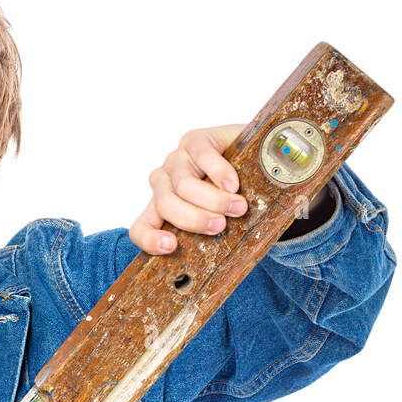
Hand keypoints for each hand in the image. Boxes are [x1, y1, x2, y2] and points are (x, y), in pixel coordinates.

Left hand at [129, 124, 247, 254]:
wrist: (260, 163)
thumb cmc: (237, 198)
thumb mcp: (221, 221)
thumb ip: (210, 234)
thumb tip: (215, 260)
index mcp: (163, 210)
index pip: (141, 229)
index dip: (150, 239)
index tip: (171, 246)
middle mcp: (164, 184)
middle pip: (166, 205)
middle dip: (195, 219)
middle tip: (221, 226)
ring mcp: (177, 161)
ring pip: (184, 185)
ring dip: (214, 200)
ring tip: (238, 207)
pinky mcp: (194, 141)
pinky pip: (202, 157)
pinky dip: (220, 173)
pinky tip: (233, 184)